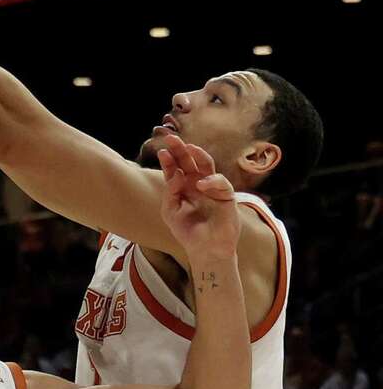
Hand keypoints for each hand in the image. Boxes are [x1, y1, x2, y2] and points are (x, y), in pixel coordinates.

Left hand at [158, 134, 239, 260]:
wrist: (205, 249)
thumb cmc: (187, 231)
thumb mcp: (170, 211)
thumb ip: (170, 192)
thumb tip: (176, 173)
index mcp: (182, 187)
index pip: (175, 169)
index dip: (169, 159)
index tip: (162, 151)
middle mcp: (197, 184)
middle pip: (190, 162)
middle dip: (181, 149)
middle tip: (172, 138)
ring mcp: (212, 188)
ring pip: (207, 165)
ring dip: (199, 155)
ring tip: (189, 148)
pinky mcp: (226, 196)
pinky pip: (221, 182)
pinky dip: (211, 181)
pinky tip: (201, 184)